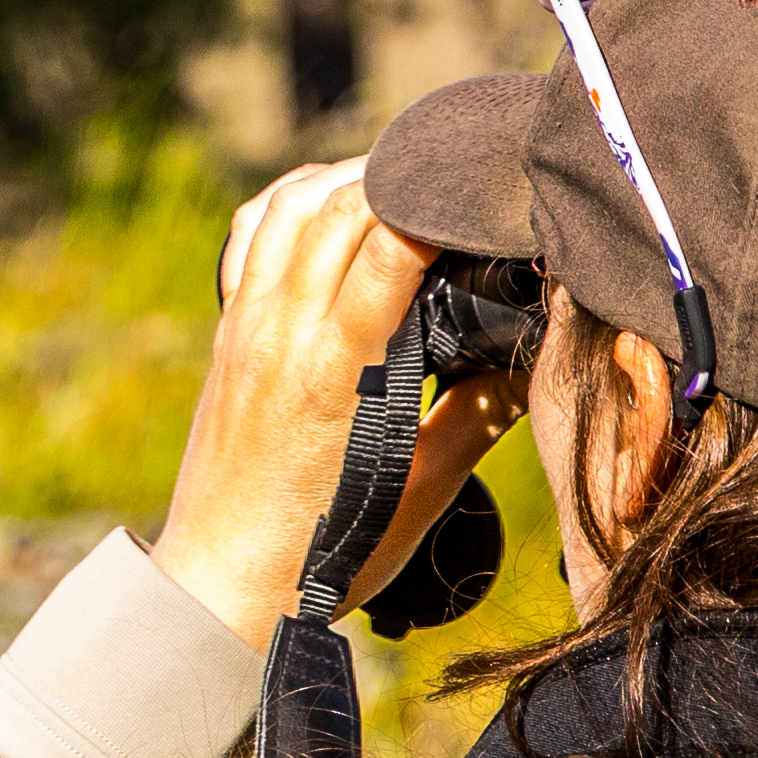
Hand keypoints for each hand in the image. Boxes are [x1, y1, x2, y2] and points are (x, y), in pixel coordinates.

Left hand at [146, 162, 522, 652]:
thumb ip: (481, 416)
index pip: (387, 244)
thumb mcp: (421, 490)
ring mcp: (245, 325)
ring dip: (346, 175)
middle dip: (404, 173)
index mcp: (337, 370)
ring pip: (288, 205)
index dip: (440, 201)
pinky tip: (328, 202)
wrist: (219, 585)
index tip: (489, 189)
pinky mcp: (226, 332)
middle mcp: (282, 332)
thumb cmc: (325, 551)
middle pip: (339, 206)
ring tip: (403, 176)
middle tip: (461, 172)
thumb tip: (538, 358)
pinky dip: (289, 200)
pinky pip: (249, 234)